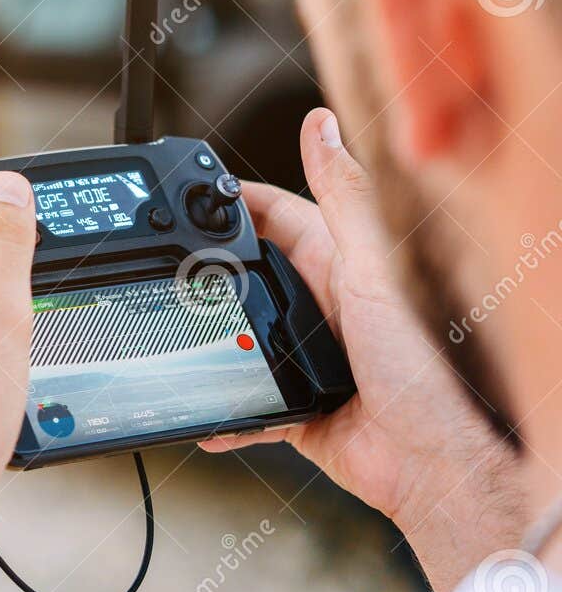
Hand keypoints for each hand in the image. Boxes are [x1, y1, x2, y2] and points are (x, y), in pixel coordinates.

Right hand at [201, 108, 524, 591]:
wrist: (433, 465)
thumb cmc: (423, 370)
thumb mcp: (370, 270)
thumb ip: (344, 199)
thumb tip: (323, 125)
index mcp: (340, 265)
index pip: (272, 215)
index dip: (230, 200)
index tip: (188, 189)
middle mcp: (322, 307)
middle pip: (248, 272)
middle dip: (205, 266)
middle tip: (159, 260)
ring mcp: (307, 357)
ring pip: (240, 335)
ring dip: (208, 337)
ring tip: (168, 329)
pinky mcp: (298, 407)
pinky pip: (245, 403)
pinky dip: (221, 409)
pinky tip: (200, 409)